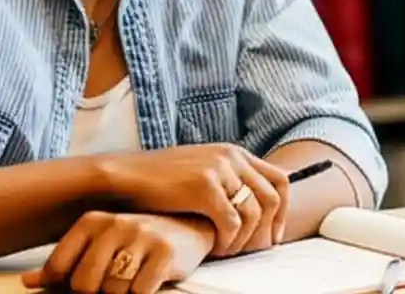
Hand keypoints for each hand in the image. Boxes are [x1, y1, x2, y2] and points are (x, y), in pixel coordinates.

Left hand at [21, 212, 213, 293]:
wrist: (192, 227)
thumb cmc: (139, 241)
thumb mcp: (99, 247)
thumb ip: (65, 264)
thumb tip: (27, 283)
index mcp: (92, 221)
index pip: (59, 270)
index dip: (70, 285)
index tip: (91, 277)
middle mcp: (115, 224)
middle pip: (85, 285)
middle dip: (100, 289)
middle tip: (118, 277)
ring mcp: (141, 236)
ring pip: (113, 290)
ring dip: (125, 291)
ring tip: (137, 274)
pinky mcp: (165, 252)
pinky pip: (140, 291)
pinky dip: (145, 291)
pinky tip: (152, 276)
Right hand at [97, 144, 288, 256]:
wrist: (121, 178)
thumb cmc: (158, 182)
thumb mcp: (200, 171)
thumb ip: (226, 181)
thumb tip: (249, 206)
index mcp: (234, 153)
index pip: (279, 179)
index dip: (283, 209)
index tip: (275, 234)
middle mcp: (232, 157)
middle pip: (272, 197)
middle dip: (269, 228)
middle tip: (257, 250)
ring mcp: (219, 170)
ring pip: (254, 213)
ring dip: (245, 239)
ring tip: (229, 251)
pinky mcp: (204, 188)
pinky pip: (232, 222)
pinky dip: (229, 241)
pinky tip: (217, 249)